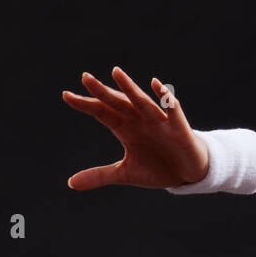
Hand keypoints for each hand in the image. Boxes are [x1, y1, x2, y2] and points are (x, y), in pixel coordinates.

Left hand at [62, 67, 209, 190]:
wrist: (189, 173)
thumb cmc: (157, 167)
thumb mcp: (126, 173)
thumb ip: (100, 175)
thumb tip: (70, 183)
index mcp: (126, 128)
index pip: (102, 112)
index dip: (86, 104)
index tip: (66, 95)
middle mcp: (140, 120)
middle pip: (118, 103)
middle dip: (102, 91)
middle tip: (85, 77)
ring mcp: (158, 122)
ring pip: (141, 101)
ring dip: (129, 88)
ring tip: (116, 73)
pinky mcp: (178, 128)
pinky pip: (172, 110)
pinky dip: (166, 99)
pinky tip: (158, 86)